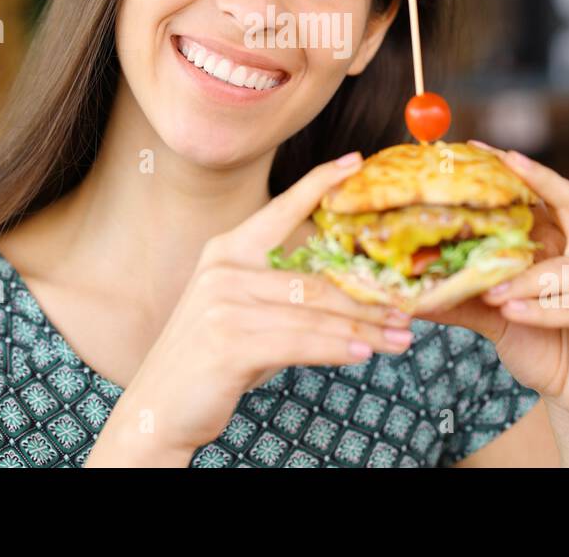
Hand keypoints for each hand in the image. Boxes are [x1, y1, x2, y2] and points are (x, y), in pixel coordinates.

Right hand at [90, 152, 415, 464]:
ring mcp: (223, 304)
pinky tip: (364, 352)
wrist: (159, 406)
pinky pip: (300, 342)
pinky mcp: (229, 342)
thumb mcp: (246, 315)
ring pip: (315, 311)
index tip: (355, 163)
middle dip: (369, 295)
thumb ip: (285, 297)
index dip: (320, 184)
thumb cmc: (210, 359)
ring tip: (400, 336)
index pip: (281, 209)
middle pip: (315, 277)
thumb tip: (351, 293)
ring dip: (365, 326)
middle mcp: (224, 269)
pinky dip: (338, 348)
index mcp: (228, 250)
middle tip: (409, 307)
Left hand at [412, 141, 568, 428]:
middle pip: (568, 200)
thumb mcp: (491, 313)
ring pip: (561, 267)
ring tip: (490, 292)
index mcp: (562, 239)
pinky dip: (538, 309)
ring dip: (523, 279)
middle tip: (503, 162)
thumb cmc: (537, 340)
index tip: (478, 147)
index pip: (542, 191)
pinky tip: (510, 313)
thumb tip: (404, 287)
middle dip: (534, 179)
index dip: (516, 168)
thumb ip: (459, 294)